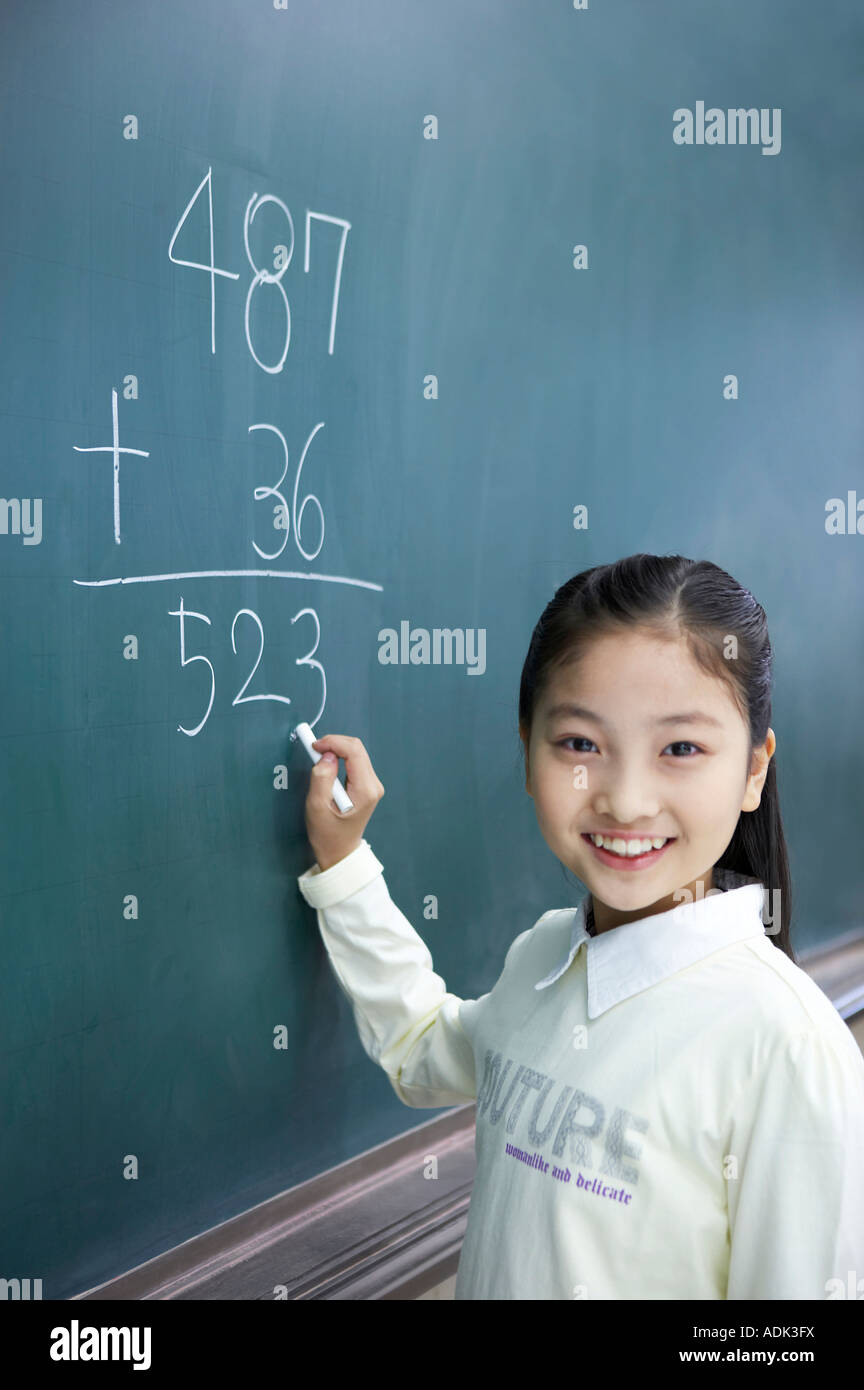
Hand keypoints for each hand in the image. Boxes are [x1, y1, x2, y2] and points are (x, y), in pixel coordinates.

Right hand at [304, 733, 384, 870]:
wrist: (339, 851)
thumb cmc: (327, 834)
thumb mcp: (317, 807)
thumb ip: (321, 778)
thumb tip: (326, 755)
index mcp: (365, 790)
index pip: (354, 751)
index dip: (333, 742)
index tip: (314, 746)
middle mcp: (373, 785)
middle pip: (357, 748)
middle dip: (334, 744)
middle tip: (313, 749)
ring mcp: (372, 785)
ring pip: (356, 753)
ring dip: (336, 750)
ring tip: (317, 757)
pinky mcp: (367, 785)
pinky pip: (355, 761)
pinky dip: (339, 758)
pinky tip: (327, 765)